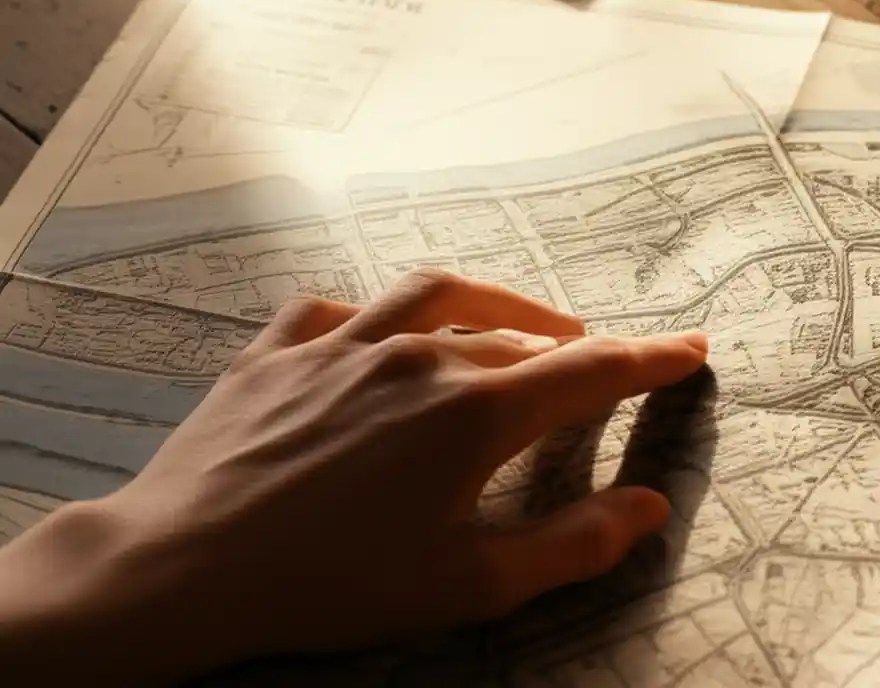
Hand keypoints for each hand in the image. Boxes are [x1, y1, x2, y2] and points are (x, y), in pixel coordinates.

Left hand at [0, 269, 707, 683]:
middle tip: (604, 365)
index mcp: (473, 413)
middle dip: (575, 348)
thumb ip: (571, 544)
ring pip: (439, 297)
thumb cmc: (332, 586)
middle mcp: (416, 358)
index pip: (590, 371)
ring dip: (494, 306)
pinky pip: (340, 308)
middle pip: (520, 337)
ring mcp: (341, 344)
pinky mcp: (279, 350)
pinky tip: (384, 335)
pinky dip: (379, 314)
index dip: (651, 359)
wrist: (185, 565)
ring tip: (520, 327)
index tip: (691, 347)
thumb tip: (649, 508)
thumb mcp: (468, 584)